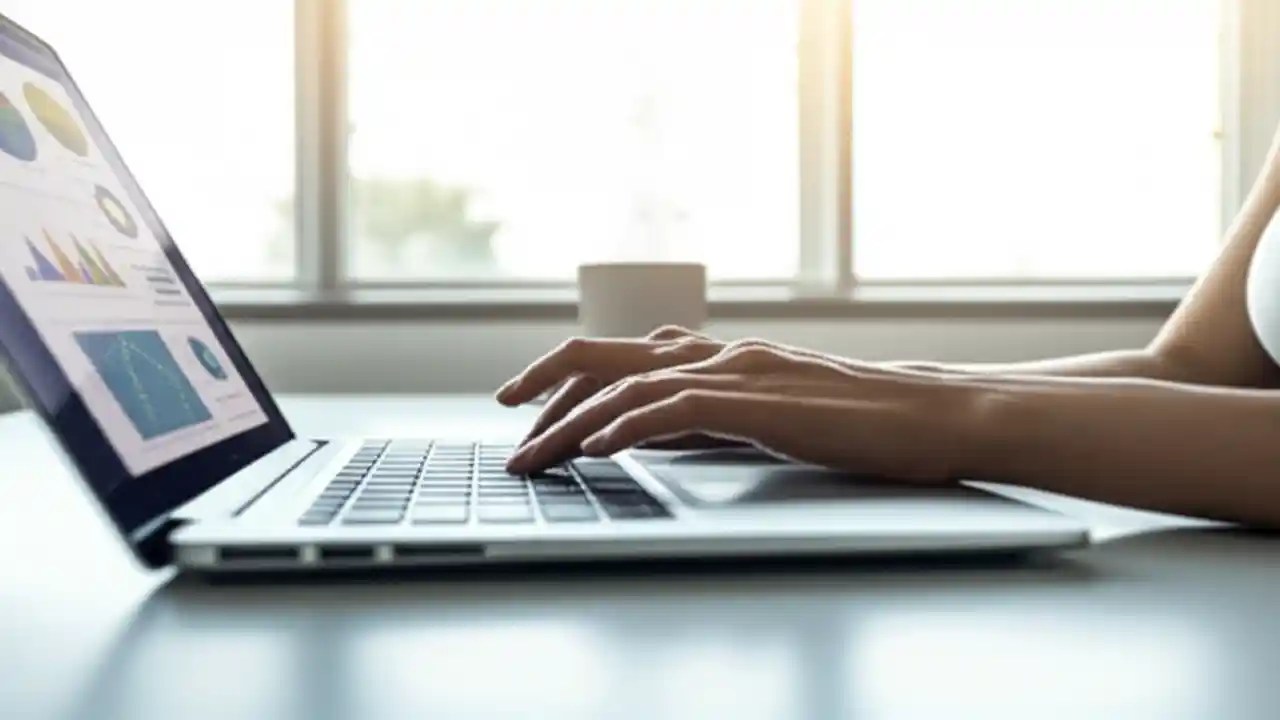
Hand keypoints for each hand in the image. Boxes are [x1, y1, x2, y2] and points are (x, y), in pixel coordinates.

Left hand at [503, 341, 984, 479]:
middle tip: (504, 420)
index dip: (565, 376)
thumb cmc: (854, 419)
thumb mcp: (764, 414)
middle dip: (545, 384)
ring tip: (536, 453)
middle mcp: (719, 352)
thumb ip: (707, 416)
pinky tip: (601, 446)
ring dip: (573, 420)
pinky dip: (631, 424)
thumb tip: (650, 431)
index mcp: (718, 353)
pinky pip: (679, 409)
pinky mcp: (760, 402)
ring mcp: (738, 371)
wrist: (926, 412)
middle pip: (607, 354)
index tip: (525, 406)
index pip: (622, 356)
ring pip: (631, 384)